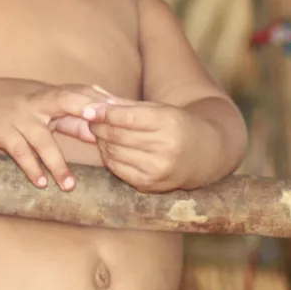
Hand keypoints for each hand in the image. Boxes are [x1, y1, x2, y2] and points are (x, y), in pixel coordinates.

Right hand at [0, 81, 106, 190]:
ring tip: (70, 186)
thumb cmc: (17, 103)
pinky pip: (20, 152)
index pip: (80, 91)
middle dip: (84, 110)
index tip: (120, 110)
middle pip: (65, 99)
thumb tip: (100, 128)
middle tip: (101, 131)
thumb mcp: (42, 103)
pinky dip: (31, 168)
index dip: (98, 99)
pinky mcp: (3, 132)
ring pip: (42, 139)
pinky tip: (41, 183)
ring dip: (57, 163)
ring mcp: (20, 117)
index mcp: (50, 94)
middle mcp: (37, 102)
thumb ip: (69, 115)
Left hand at [85, 100, 208, 192]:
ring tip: (100, 133)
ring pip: (114, 154)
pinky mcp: (150, 185)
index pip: (127, 118)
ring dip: (102, 142)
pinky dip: (109, 158)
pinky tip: (110, 149)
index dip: (104, 114)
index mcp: (168, 123)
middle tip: (91, 120)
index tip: (87, 110)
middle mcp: (165, 148)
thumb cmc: (176, 125)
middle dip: (99, 127)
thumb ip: (126, 106)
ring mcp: (157, 170)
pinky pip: (118, 170)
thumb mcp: (158, 109)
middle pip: (118, 136)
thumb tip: (94, 104)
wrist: (203, 154)